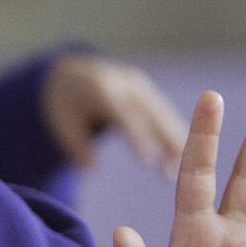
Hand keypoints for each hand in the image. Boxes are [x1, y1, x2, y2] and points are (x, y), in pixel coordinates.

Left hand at [43, 53, 188, 174]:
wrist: (72, 73)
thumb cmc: (64, 104)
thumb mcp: (63, 122)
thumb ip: (76, 146)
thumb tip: (89, 172)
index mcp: (102, 88)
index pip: (122, 115)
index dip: (137, 137)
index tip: (149, 163)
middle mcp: (126, 84)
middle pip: (150, 114)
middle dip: (165, 142)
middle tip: (174, 173)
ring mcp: (140, 87)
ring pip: (163, 116)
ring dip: (175, 142)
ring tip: (181, 171)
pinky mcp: (148, 94)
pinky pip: (164, 116)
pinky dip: (174, 136)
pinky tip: (182, 159)